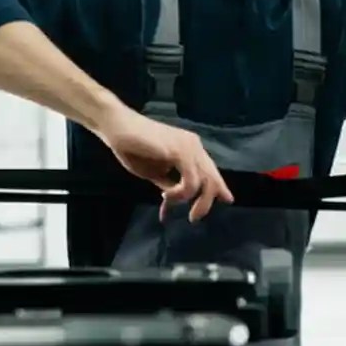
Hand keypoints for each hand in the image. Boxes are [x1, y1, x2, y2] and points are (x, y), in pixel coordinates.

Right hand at [93, 102, 233, 221]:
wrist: (117, 127)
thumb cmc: (132, 147)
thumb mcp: (154, 172)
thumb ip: (168, 184)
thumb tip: (174, 200)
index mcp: (190, 148)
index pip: (211, 170)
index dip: (220, 186)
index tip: (227, 199)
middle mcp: (194, 145)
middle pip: (212, 178)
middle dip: (205, 202)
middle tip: (193, 218)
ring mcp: (188, 147)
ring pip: (205, 183)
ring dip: (186, 198)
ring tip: (168, 199)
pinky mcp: (179, 151)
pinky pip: (191, 181)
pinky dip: (180, 193)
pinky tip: (166, 194)